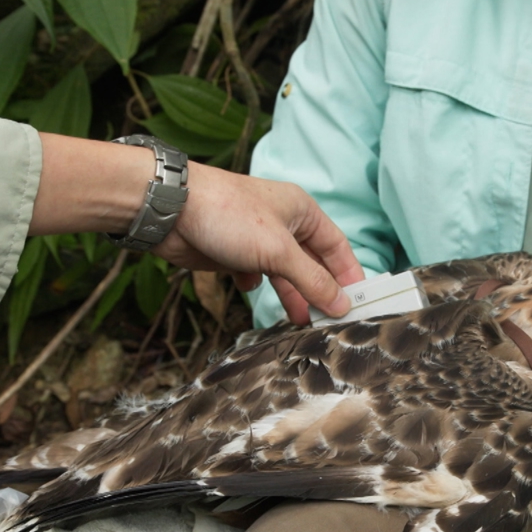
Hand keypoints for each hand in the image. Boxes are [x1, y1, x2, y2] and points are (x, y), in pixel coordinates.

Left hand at [30, 134, 364, 323]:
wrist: (171, 210)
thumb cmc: (228, 216)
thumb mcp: (279, 252)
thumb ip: (312, 280)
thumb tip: (342, 304)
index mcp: (301, 211)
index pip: (337, 246)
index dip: (349, 274)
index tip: (360, 303)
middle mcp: (282, 223)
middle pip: (311, 262)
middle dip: (320, 290)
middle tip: (330, 320)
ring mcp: (256, 238)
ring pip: (283, 272)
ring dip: (292, 295)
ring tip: (300, 321)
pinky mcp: (232, 252)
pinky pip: (254, 273)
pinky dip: (257, 285)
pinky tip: (252, 291)